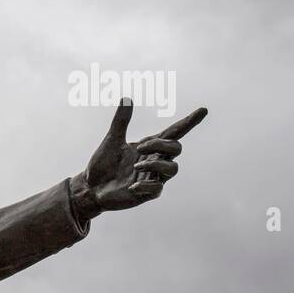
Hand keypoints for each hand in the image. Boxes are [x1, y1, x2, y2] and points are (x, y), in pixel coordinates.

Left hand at [75, 97, 207, 215]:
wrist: (90, 187)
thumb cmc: (102, 164)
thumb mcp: (111, 140)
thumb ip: (121, 121)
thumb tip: (126, 98)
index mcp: (149, 147)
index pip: (174, 132)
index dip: (189, 121)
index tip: (203, 110)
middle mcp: (155, 161)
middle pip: (176, 148)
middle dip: (161, 145)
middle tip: (139, 148)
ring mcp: (152, 178)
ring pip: (172, 169)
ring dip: (155, 165)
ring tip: (135, 167)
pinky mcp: (146, 194)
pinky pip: (157, 189)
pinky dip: (146, 186)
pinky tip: (131, 186)